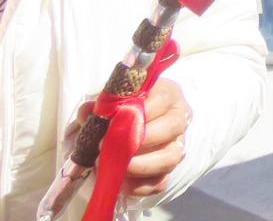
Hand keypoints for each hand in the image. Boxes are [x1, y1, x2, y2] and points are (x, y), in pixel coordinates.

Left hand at [69, 80, 189, 198]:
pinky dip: (139, 186)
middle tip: (111, 146)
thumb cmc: (120, 112)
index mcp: (168, 95)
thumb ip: (100, 106)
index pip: (163, 99)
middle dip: (142, 139)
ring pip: (171, 156)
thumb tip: (87, 111)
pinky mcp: (167, 171)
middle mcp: (177, 119)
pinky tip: (120, 182)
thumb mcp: (111, 104)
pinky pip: (160, 182)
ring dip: (142, 164)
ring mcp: (176, 146)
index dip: (140, 112)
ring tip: (115, 165)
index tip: (113, 122)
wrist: (123, 133)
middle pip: (173, 127)